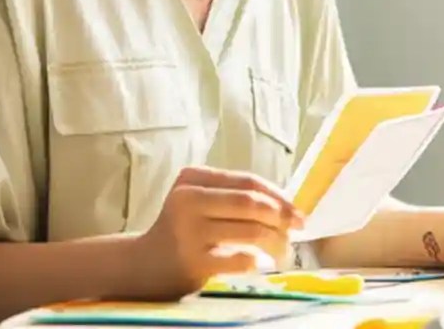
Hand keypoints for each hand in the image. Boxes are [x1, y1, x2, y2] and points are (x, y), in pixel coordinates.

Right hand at [130, 166, 304, 298]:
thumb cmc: (185, 229)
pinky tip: (260, 263)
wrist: (144, 265)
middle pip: (251, 203)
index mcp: (192, 178)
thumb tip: (290, 207)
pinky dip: (257, 261)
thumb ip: (237, 196)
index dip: (279, 196)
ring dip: (276, 242)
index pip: (248, 181)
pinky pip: (241, 259)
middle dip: (282, 217)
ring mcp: (189, 232)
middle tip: (296, 231)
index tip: (298, 212)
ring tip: (283, 251)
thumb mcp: (202, 201)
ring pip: (251, 231)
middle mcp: (187, 200)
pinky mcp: (193, 262)